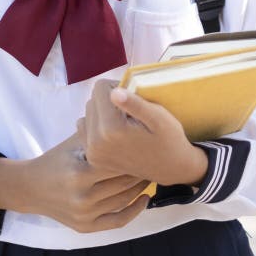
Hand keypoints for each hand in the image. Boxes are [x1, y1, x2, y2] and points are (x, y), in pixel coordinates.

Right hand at [17, 132, 150, 232]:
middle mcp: (82, 196)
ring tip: (150, 171)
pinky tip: (145, 198)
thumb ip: (96, 130)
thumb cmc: (56, 158)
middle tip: (153, 156)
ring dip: (140, 186)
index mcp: (79, 172)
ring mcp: (84, 214)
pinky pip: (117, 221)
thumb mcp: (74, 141)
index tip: (145, 141)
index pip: (116, 162)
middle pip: (122, 182)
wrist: (31, 187)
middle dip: (140, 168)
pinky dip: (134, 211)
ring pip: (123, 199)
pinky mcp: (85, 227)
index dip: (133, 152)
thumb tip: (122, 109)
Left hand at [77, 80, 207, 186]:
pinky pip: (84, 128)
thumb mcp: (159, 117)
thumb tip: (113, 92)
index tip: (133, 98)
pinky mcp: (92, 159)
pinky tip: (114, 131)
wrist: (170, 168)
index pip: (100, 88)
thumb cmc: (168, 138)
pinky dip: (97, 125)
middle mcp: (96, 143)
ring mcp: (92, 153)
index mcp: (111, 129)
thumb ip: (135, 104)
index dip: (117, 87)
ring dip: (102, 112)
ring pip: (88, 112)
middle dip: (109, 100)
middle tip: (130, 111)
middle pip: (92, 100)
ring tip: (123, 122)